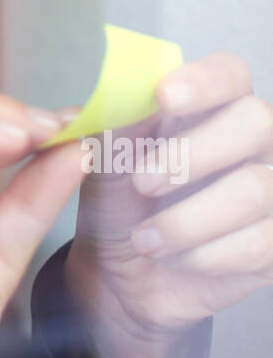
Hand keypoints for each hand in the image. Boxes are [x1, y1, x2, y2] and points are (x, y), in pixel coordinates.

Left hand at [62, 52, 272, 357]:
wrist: (124, 285)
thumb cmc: (111, 212)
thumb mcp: (101, 165)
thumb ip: (111, 128)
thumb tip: (102, 97)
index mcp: (207, 105)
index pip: (227, 73)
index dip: (201, 80)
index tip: (161, 95)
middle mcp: (251, 140)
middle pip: (252, 125)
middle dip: (193, 155)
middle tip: (141, 183)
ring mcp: (271, 192)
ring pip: (258, 187)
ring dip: (195, 213)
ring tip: (147, 238)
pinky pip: (263, 241)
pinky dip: (212, 253)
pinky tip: (175, 263)